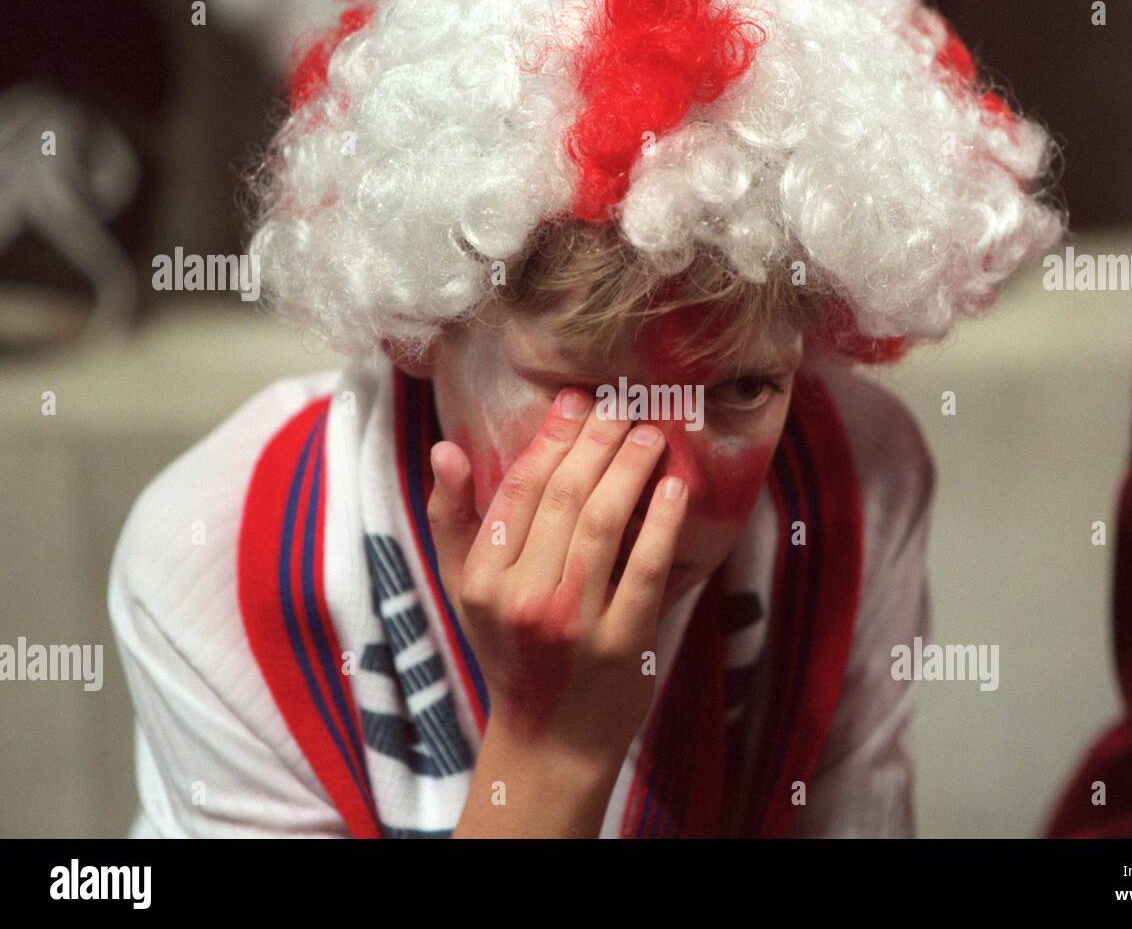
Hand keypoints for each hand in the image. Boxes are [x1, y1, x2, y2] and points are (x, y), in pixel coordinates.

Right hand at [426, 388, 688, 764]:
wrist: (551, 741)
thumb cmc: (511, 653)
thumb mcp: (467, 591)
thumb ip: (454, 520)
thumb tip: (445, 448)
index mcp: (482, 580)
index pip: (518, 489)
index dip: (550, 437)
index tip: (577, 401)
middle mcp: (522, 598)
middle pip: (565, 496)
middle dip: (597, 441)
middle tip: (623, 408)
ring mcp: (573, 622)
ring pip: (605, 522)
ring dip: (631, 468)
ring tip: (650, 436)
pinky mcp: (621, 645)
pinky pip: (645, 568)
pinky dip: (663, 522)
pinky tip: (676, 487)